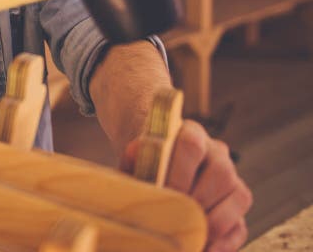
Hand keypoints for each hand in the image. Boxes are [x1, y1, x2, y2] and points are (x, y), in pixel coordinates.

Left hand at [121, 120, 252, 251]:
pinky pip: (241, 224)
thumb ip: (133, 160)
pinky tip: (205, 249)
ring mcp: (232, 178)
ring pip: (239, 196)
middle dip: (198, 199)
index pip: (192, 144)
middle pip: (222, 172)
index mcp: (191, 133)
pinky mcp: (236, 205)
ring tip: (191, 236)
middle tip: (177, 217)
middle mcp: (217, 153)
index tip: (164, 191)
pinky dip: (225, 243)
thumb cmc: (146, 160)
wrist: (157, 161)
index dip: (179, 171)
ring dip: (215, 221)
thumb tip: (134, 170)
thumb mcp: (136, 156)